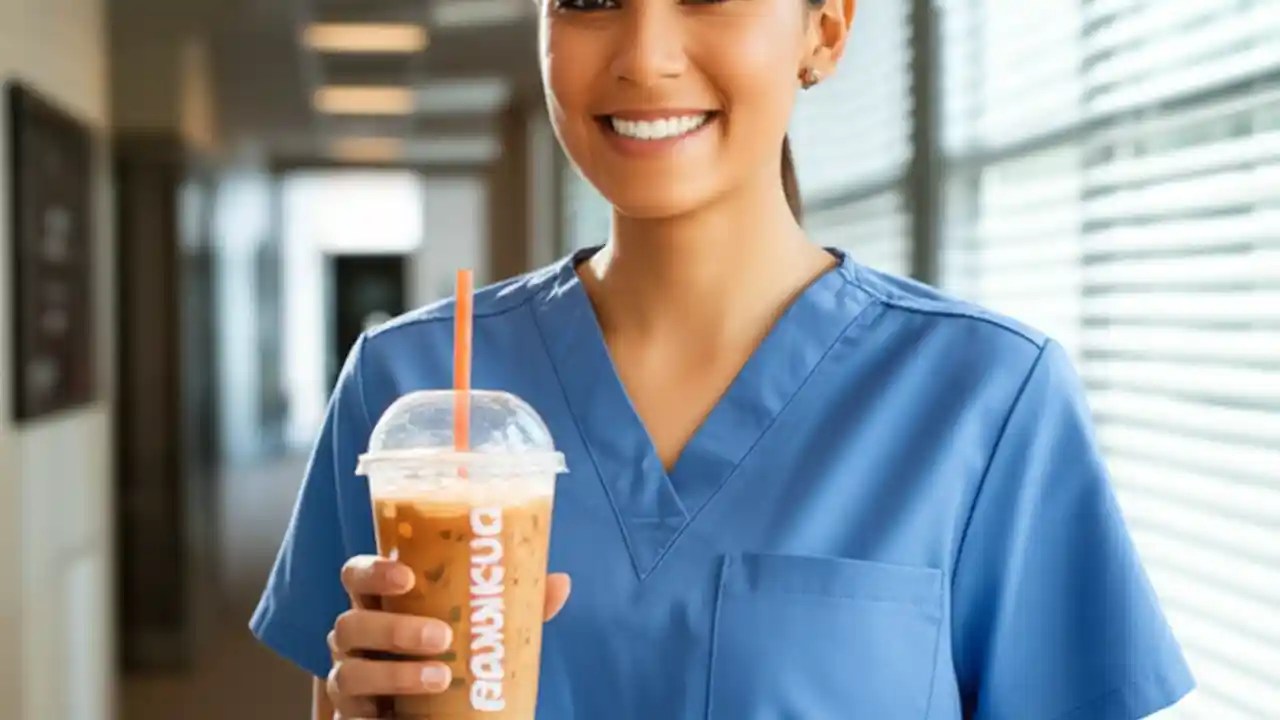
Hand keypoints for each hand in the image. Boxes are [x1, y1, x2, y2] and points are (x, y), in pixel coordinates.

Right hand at [325, 555, 570, 718]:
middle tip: (442, 636)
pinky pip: (353, 716)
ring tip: (441, 677)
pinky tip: (406, 716)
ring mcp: (349, 678)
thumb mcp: (483, 629)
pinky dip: (381, 712)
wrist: (441, 711)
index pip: (357, 574)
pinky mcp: (353, 716)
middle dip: (394, 628)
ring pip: (350, 671)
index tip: (407, 576)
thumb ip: (516, 607)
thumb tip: (560, 582)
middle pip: (349, 622)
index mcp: (382, 602)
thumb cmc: (455, 655)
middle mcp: (357, 637)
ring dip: (396, 673)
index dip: (373, 571)